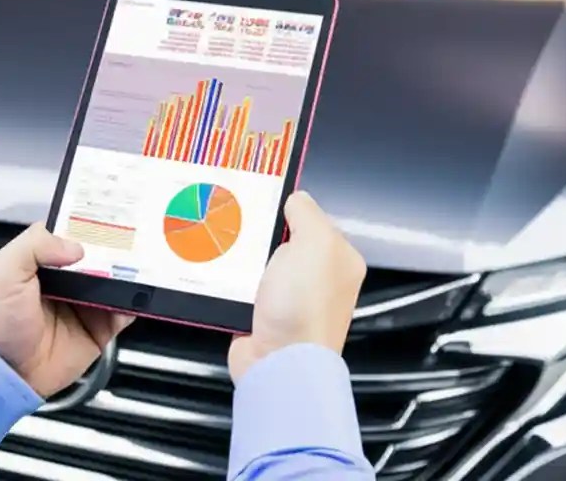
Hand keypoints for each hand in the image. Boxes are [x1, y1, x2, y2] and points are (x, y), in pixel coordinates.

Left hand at [0, 223, 132, 397]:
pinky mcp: (99, 328)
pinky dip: (135, 303)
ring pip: (117, 280)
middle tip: (135, 235)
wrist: (3, 373)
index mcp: (42, 259)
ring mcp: (85, 303)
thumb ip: (35, 246)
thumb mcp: (3, 272)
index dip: (90, 222)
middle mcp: (67, 278)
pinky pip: (124, 311)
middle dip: (118, 245)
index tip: (111, 212)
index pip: (72, 231)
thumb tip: (76, 246)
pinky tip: (137, 295)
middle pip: (101, 254)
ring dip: (130, 273)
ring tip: (142, 263)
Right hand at [228, 192, 365, 382]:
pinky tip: (226, 280)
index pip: (313, 220)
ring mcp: (290, 300)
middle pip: (282, 240)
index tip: (266, 203)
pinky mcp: (263, 315)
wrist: (278, 365)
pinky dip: (232, 284)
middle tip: (246, 233)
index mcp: (339, 260)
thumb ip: (307, 213)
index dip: (289, 210)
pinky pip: (242, 288)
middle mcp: (318, 281)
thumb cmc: (303, 310)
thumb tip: (296, 199)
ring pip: (259, 264)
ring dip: (244, 262)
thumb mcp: (314, 242)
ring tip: (235, 259)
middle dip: (262, 237)